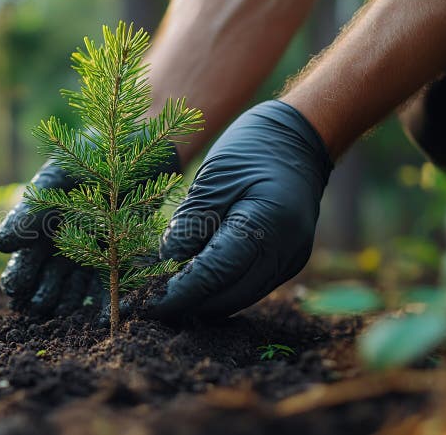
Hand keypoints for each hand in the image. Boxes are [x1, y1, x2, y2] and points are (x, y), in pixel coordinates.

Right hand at [0, 147, 181, 315]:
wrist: (137, 147)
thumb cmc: (89, 155)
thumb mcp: (56, 177)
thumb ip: (31, 210)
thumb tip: (1, 245)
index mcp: (41, 228)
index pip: (24, 261)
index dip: (18, 277)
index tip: (15, 289)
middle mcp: (63, 245)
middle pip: (47, 279)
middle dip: (41, 295)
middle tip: (37, 308)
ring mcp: (92, 252)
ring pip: (74, 287)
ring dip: (67, 302)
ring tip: (60, 312)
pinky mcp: (121, 257)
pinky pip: (111, 284)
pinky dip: (105, 301)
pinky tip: (99, 317)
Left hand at [150, 100, 332, 319]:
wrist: (298, 140)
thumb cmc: (251, 151)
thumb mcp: (212, 179)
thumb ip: (189, 225)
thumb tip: (164, 267)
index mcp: (267, 223)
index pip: (216, 274)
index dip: (179, 294)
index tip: (148, 305)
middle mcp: (285, 250)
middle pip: (228, 297)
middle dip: (188, 304)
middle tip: (150, 303)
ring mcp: (290, 260)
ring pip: (238, 298)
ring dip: (203, 301)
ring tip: (167, 295)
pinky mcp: (287, 263)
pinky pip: (248, 287)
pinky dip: (220, 289)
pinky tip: (195, 282)